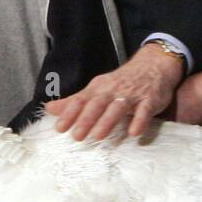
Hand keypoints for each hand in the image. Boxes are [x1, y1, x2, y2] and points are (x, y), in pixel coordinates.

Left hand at [44, 44, 184, 141]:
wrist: (152, 65)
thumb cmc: (120, 82)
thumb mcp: (96, 89)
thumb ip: (74, 101)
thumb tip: (49, 109)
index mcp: (98, 88)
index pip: (80, 101)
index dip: (69, 114)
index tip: (59, 128)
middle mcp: (112, 90)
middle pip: (97, 104)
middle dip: (86, 119)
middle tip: (76, 136)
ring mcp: (132, 95)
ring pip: (118, 107)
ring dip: (108, 121)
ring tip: (98, 136)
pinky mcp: (149, 100)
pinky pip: (144, 111)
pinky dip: (139, 121)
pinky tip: (134, 133)